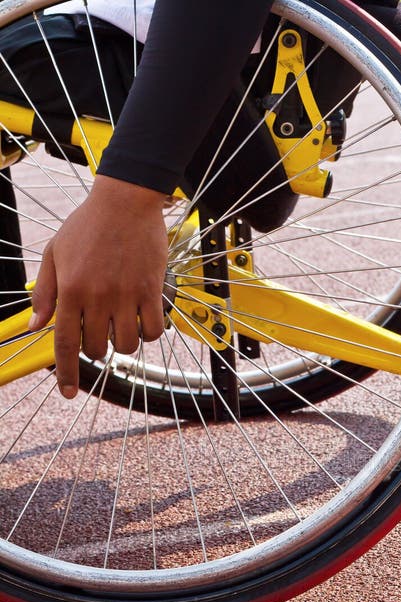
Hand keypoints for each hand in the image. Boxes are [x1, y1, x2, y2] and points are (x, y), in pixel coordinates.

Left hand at [29, 174, 167, 398]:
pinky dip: (149, 333)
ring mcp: (126, 294)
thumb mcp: (55, 253)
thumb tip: (35, 326)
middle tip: (100, 330)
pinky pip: (153, 331)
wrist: (126, 200)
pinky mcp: (151, 290)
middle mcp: (97, 295)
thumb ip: (45, 292)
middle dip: (96, 348)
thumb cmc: (88, 224)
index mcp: (70, 288)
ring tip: (122, 322)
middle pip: (96, 348)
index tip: (68, 393)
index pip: (64, 342)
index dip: (66, 372)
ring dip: (123, 342)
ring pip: (126, 345)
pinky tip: (144, 319)